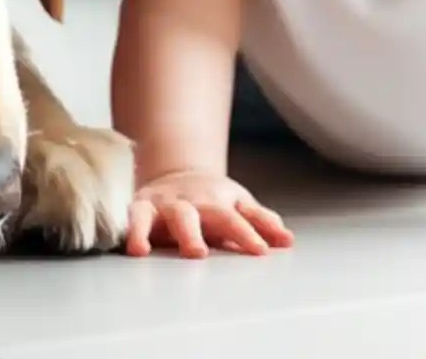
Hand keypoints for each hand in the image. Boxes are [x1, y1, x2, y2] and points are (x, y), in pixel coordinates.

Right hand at [124, 170, 294, 258]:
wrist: (174, 173)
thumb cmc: (212, 200)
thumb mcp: (239, 205)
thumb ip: (261, 223)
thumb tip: (288, 241)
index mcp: (225, 202)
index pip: (243, 217)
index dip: (253, 232)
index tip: (263, 250)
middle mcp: (200, 201)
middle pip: (216, 215)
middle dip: (231, 230)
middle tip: (238, 250)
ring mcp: (172, 204)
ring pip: (180, 216)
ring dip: (187, 234)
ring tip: (194, 253)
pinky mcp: (144, 207)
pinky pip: (138, 219)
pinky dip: (136, 233)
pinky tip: (137, 250)